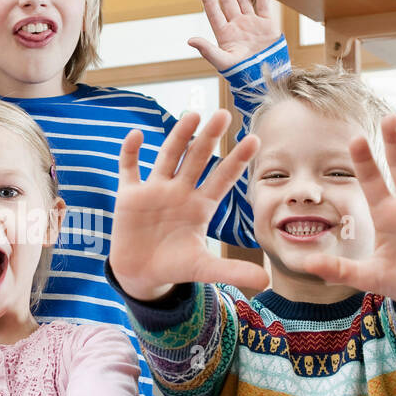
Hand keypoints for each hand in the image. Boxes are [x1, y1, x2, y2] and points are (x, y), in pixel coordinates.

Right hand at [111, 109, 270, 299]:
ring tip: (191, 115)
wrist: (141, 274)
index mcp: (201, 206)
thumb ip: (232, 271)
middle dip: (209, 138)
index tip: (254, 140)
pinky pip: (129, 168)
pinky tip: (137, 135)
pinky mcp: (129, 195)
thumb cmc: (175, 267)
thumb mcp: (204, 269)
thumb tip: (267, 282)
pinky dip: (130, 152)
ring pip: (168, 157)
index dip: (237, 161)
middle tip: (223, 114)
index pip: (222, 178)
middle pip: (197, 159)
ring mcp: (155, 190)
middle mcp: (180, 192)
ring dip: (178, 137)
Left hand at [189, 0, 282, 70]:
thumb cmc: (241, 73)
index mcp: (224, 34)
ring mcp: (252, 24)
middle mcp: (237, 26)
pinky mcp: (267, 26)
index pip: (213, 12)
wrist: (264, 78)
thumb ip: (206, 49)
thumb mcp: (222, 61)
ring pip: (244, 0)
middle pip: (228, 1)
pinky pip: (264, 7)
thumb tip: (190, 40)